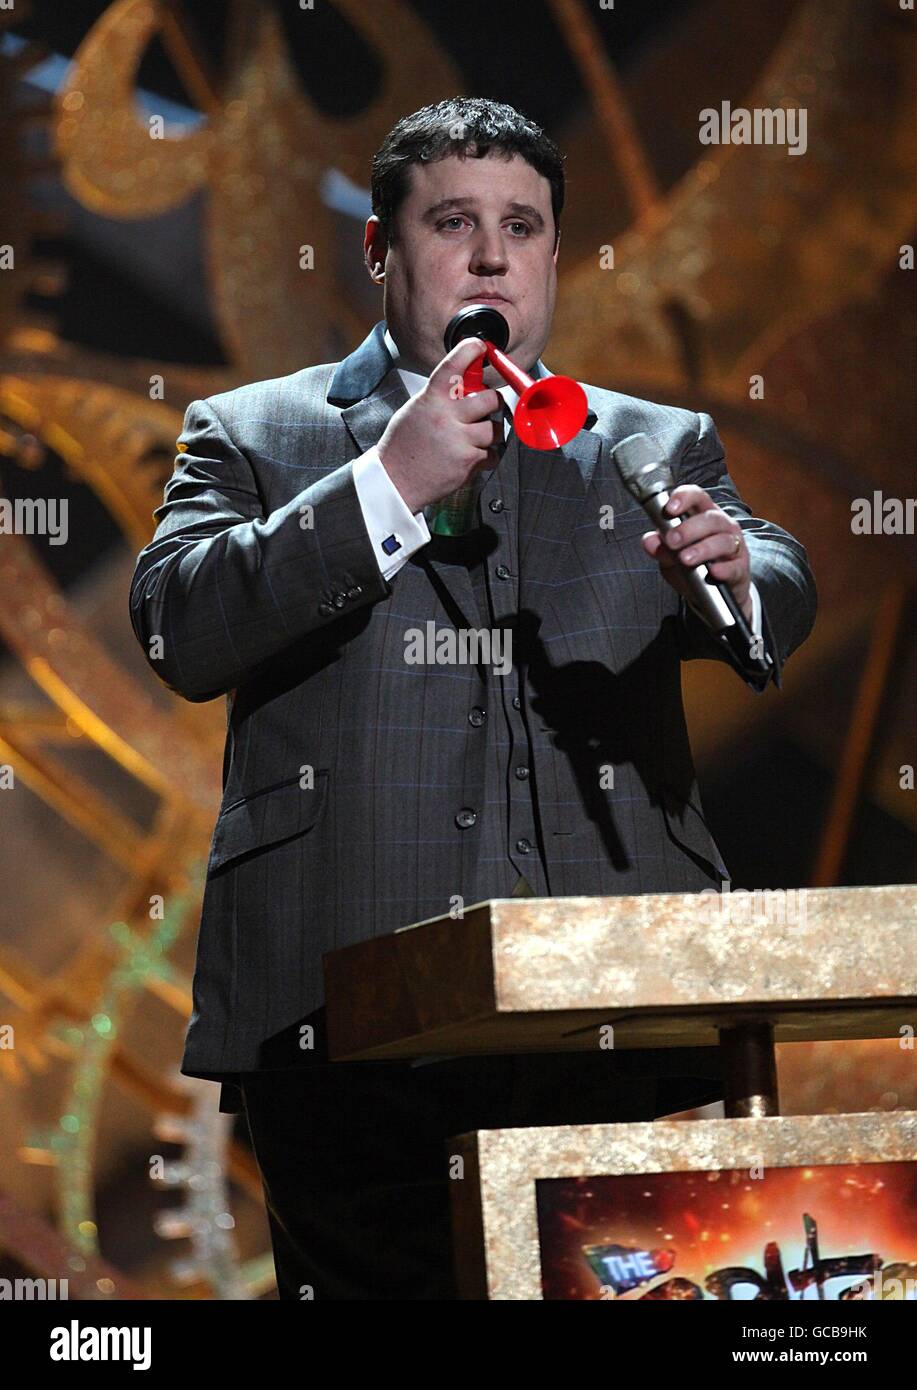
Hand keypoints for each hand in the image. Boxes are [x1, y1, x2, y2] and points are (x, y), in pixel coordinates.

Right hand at [376, 338, 501, 513]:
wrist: (394, 480)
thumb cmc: (403, 446)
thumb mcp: (415, 410)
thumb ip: (439, 399)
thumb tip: (465, 387)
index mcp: (431, 399)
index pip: (453, 365)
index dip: (470, 350)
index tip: (480, 347)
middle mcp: (446, 415)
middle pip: (490, 399)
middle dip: (492, 404)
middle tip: (485, 410)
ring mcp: (459, 439)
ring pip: (495, 429)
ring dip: (489, 434)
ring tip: (473, 439)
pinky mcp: (468, 461)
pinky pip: (492, 454)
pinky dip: (486, 457)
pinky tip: (470, 458)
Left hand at [641, 484, 752, 623]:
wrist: (710, 594)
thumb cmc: (692, 567)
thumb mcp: (671, 557)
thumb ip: (661, 548)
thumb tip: (648, 541)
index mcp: (702, 515)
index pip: (697, 497)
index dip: (684, 498)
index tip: (670, 509)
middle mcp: (722, 526)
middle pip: (711, 518)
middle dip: (689, 528)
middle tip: (672, 540)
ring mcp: (734, 546)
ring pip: (723, 541)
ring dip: (703, 549)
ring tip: (685, 559)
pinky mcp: (740, 569)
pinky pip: (734, 566)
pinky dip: (723, 569)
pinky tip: (713, 572)